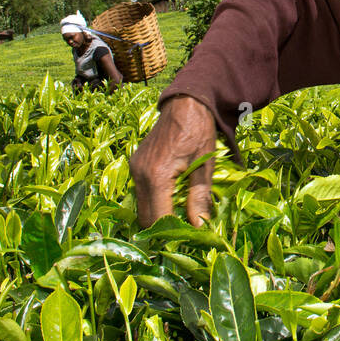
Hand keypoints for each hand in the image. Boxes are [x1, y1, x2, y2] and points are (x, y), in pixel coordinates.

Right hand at [129, 95, 216, 226]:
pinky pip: (140, 192)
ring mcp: (134, 168)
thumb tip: (200, 227)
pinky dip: (154, 201)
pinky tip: (171, 199)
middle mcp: (139, 174)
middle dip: (163, 228)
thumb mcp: (204, 166)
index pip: (158, 218)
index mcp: (157, 176)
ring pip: (141, 206)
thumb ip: (199, 198)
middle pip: (145, 217)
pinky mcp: (135, 164)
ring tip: (180, 216)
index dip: (172, 233)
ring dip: (158, 215)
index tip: (188, 238)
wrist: (185, 102)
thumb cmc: (199, 131)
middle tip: (185, 231)